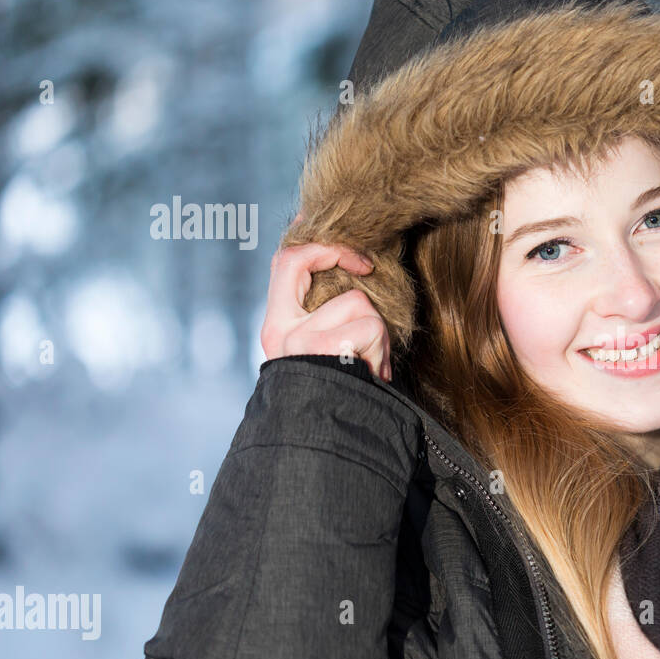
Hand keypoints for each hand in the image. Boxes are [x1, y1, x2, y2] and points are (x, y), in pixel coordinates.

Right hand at [260, 229, 391, 381]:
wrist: (335, 437)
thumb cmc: (344, 389)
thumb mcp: (329, 351)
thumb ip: (330, 317)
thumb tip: (356, 273)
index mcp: (277, 327)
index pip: (283, 266)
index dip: (306, 239)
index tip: (323, 221)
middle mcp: (279, 330)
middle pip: (298, 261)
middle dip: (340, 253)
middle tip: (367, 266)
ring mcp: (298, 337)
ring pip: (356, 300)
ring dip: (376, 333)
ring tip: (371, 363)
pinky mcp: (323, 346)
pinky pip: (371, 326)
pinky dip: (382, 350)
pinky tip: (374, 373)